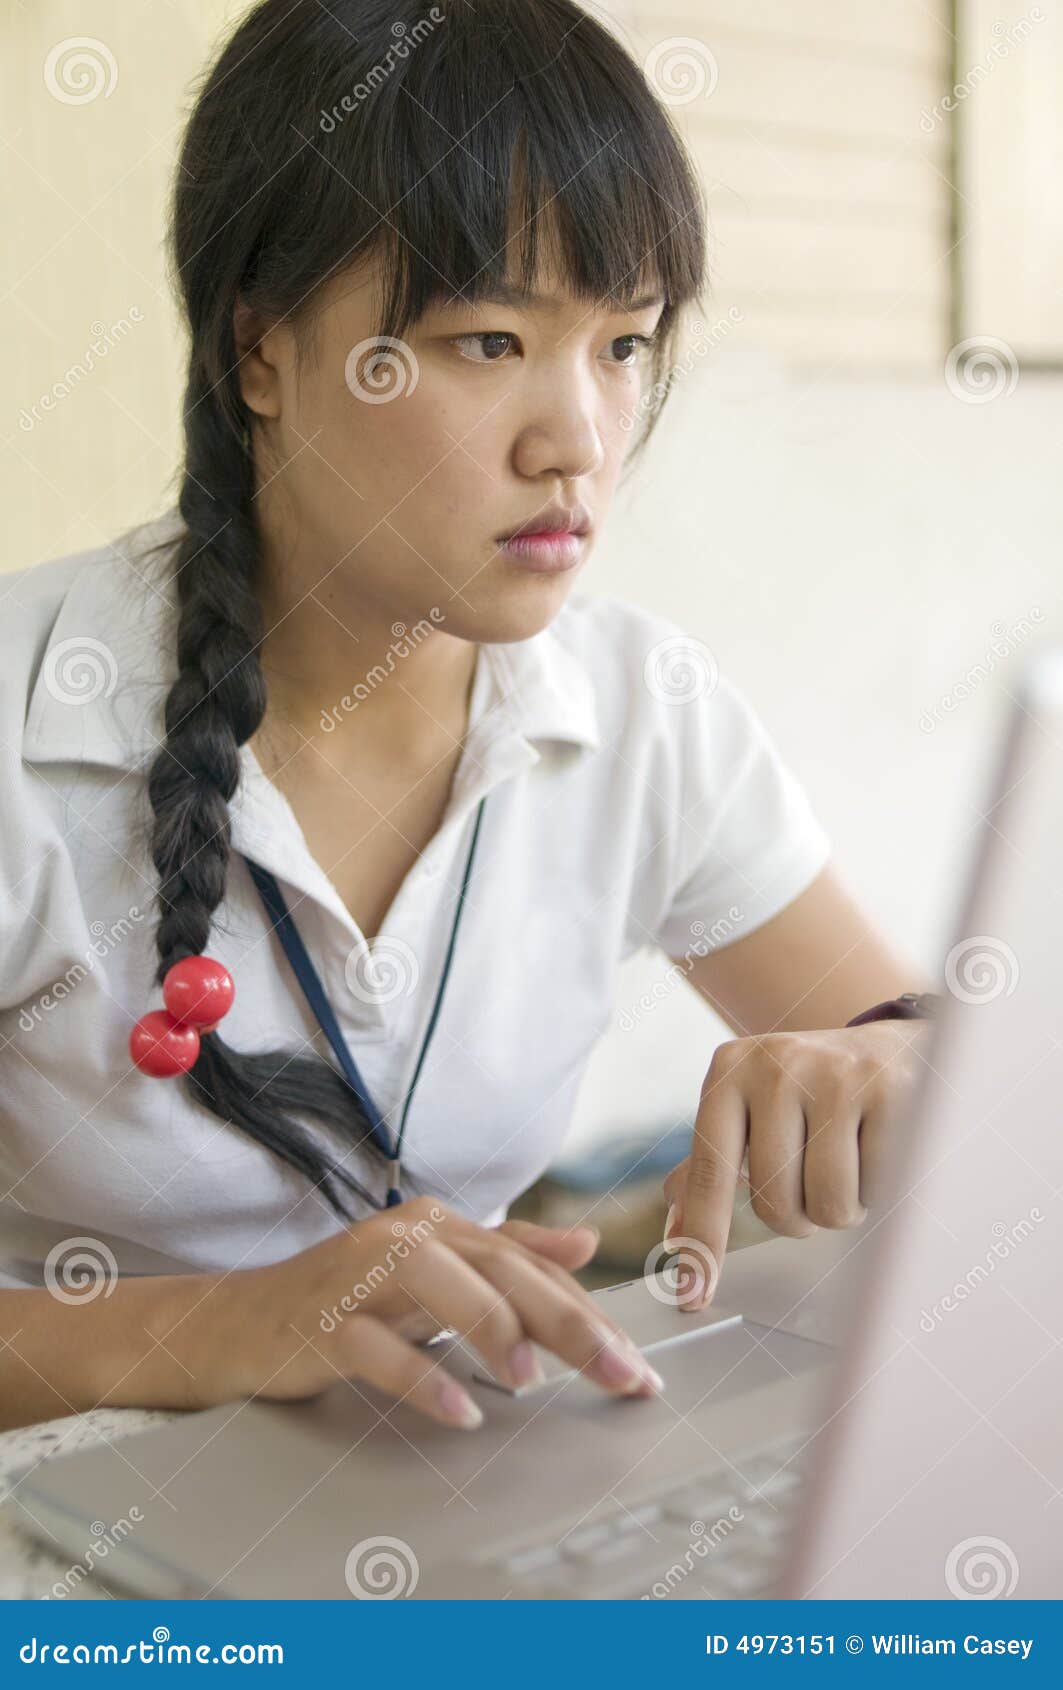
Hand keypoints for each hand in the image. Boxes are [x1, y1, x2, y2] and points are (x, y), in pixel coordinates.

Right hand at [178, 1198, 663, 1428]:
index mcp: (437, 1224)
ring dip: (494, 1333)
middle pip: (499, 1269)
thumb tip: (586, 1244)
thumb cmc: (344, 1300)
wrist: (237, 1323)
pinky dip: (424, 1380)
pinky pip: (379, 1348)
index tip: (635, 1360)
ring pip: (441, 1287)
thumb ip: (507, 1256)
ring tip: (534, 1383)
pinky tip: (461, 1411)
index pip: (527, 1264)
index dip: (587, 1310)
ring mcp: (359, 1275)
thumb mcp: (434, 1272)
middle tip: (619, 1372)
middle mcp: (403, 1235)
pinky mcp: (322, 1321)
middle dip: (568, 1324)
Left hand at [660, 1021, 928, 1309]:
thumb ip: (707, 1169)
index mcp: (728, 1072)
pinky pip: (878, 1188)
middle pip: (775, 1205)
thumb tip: (673, 1234)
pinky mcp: (892, 1091)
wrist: (890, 1046)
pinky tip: (881, 1148)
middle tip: (813, 1179)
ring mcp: (835, 1075)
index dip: (703, 1243)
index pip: (707, 1175)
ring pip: (829, 1207)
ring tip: (848, 1163)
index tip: (691, 1298)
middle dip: (798, 1216)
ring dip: (842, 1207)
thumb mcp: (749, 1112)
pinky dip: (880, 1187)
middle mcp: (775, 1065)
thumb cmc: (809, 1094)